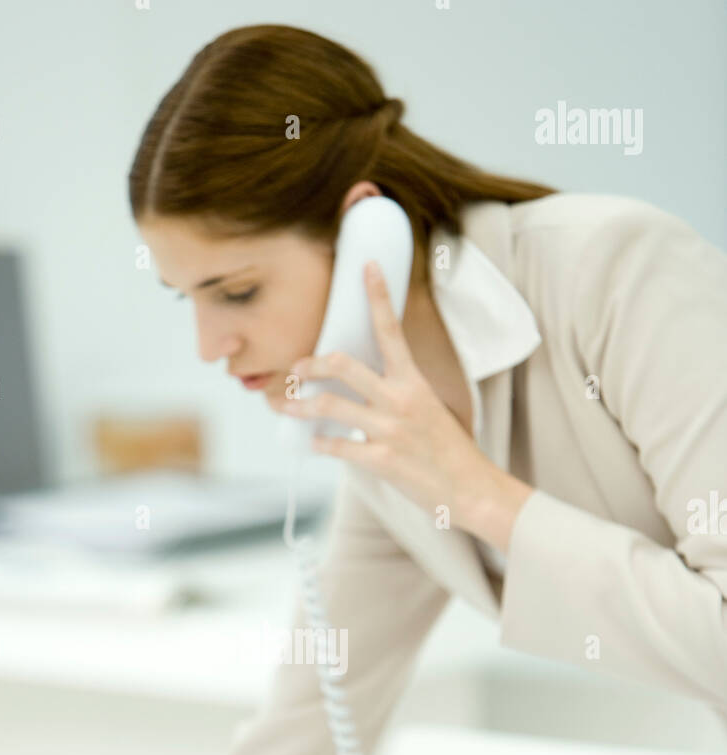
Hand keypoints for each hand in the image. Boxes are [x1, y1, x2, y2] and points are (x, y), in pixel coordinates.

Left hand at [281, 259, 498, 525]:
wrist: (471, 488)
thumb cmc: (450, 450)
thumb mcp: (430, 409)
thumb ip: (398, 394)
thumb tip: (365, 388)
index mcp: (414, 381)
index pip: (391, 329)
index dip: (378, 295)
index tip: (366, 267)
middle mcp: (400, 399)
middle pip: (343, 365)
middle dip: (311, 364)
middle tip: (295, 368)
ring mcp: (389, 430)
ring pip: (330, 405)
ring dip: (299, 405)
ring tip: (284, 406)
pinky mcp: (381, 460)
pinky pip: (337, 446)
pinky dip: (319, 444)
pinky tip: (313, 443)